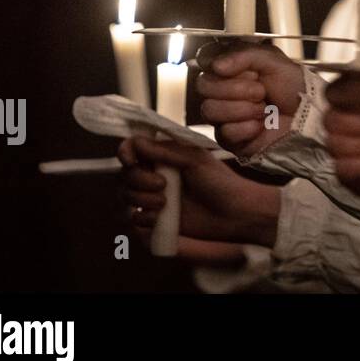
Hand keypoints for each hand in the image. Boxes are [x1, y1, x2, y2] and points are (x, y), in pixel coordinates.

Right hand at [118, 135, 280, 248]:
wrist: (233, 214)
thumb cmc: (220, 182)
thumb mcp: (195, 160)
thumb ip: (166, 151)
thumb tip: (137, 142)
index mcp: (165, 154)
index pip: (132, 148)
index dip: (125, 152)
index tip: (131, 160)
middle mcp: (156, 173)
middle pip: (125, 174)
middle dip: (138, 180)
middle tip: (163, 185)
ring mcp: (154, 196)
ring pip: (125, 196)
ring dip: (140, 199)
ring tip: (165, 203)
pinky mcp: (156, 217)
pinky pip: (133, 217)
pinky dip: (142, 218)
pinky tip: (159, 218)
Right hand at [195, 39, 303, 156]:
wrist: (309, 117)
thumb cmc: (294, 87)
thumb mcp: (275, 61)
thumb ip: (247, 55)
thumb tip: (216, 65)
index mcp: (231, 68)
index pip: (205, 60)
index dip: (220, 65)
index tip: (246, 70)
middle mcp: (222, 90)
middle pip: (203, 86)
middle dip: (237, 88)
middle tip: (261, 91)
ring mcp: (223, 115)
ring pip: (210, 110)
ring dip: (243, 109)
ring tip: (264, 108)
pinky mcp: (229, 139)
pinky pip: (224, 132)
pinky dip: (248, 128)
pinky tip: (262, 125)